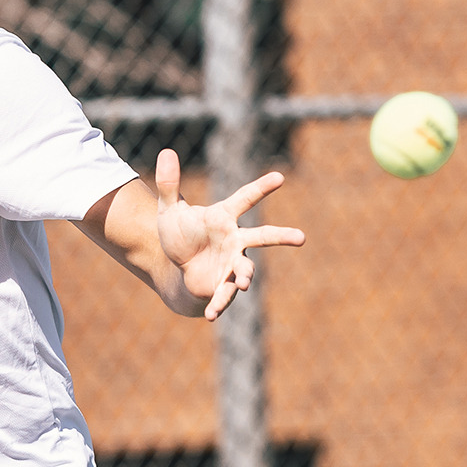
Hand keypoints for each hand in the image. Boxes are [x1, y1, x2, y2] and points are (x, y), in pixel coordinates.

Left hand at [154, 148, 305, 319]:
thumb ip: (169, 183)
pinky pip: (223, 294)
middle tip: (301, 237)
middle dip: (282, 236)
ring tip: (243, 283)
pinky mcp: (222, 284)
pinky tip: (210, 315)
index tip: (280, 177)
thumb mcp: (169, 208)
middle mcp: (234, 240)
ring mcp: (231, 263)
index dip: (261, 188)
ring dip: (245, 276)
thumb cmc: (179, 232)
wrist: (176, 264)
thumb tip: (165, 151)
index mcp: (223, 217)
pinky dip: (218, 304)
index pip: (245, 199)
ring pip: (246, 270)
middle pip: (263, 236)